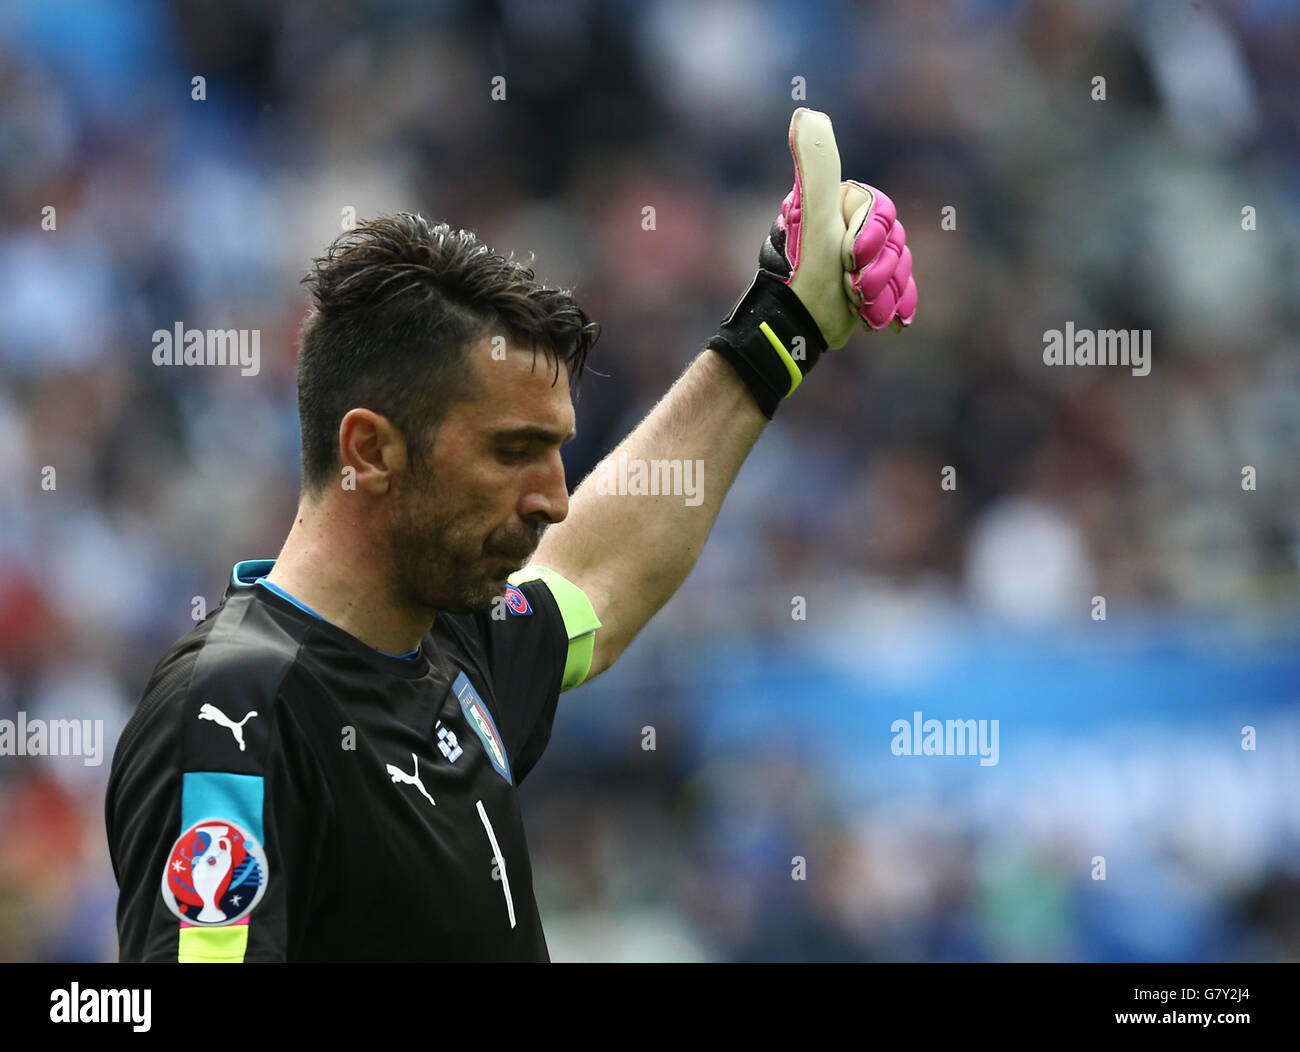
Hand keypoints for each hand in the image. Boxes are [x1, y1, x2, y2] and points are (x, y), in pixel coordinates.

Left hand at [707, 107, 916, 417]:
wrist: (798, 329)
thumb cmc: (804, 274)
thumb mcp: (814, 215)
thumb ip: (816, 165)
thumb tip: (806, 113)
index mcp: (837, 206)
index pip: (882, 213)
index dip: (870, 239)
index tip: (847, 258)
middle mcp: (848, 228)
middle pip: (895, 241)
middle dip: (876, 270)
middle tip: (850, 285)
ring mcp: (861, 260)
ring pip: (901, 267)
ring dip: (882, 292)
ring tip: (855, 303)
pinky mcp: (870, 290)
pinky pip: (903, 292)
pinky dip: (893, 307)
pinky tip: (876, 318)